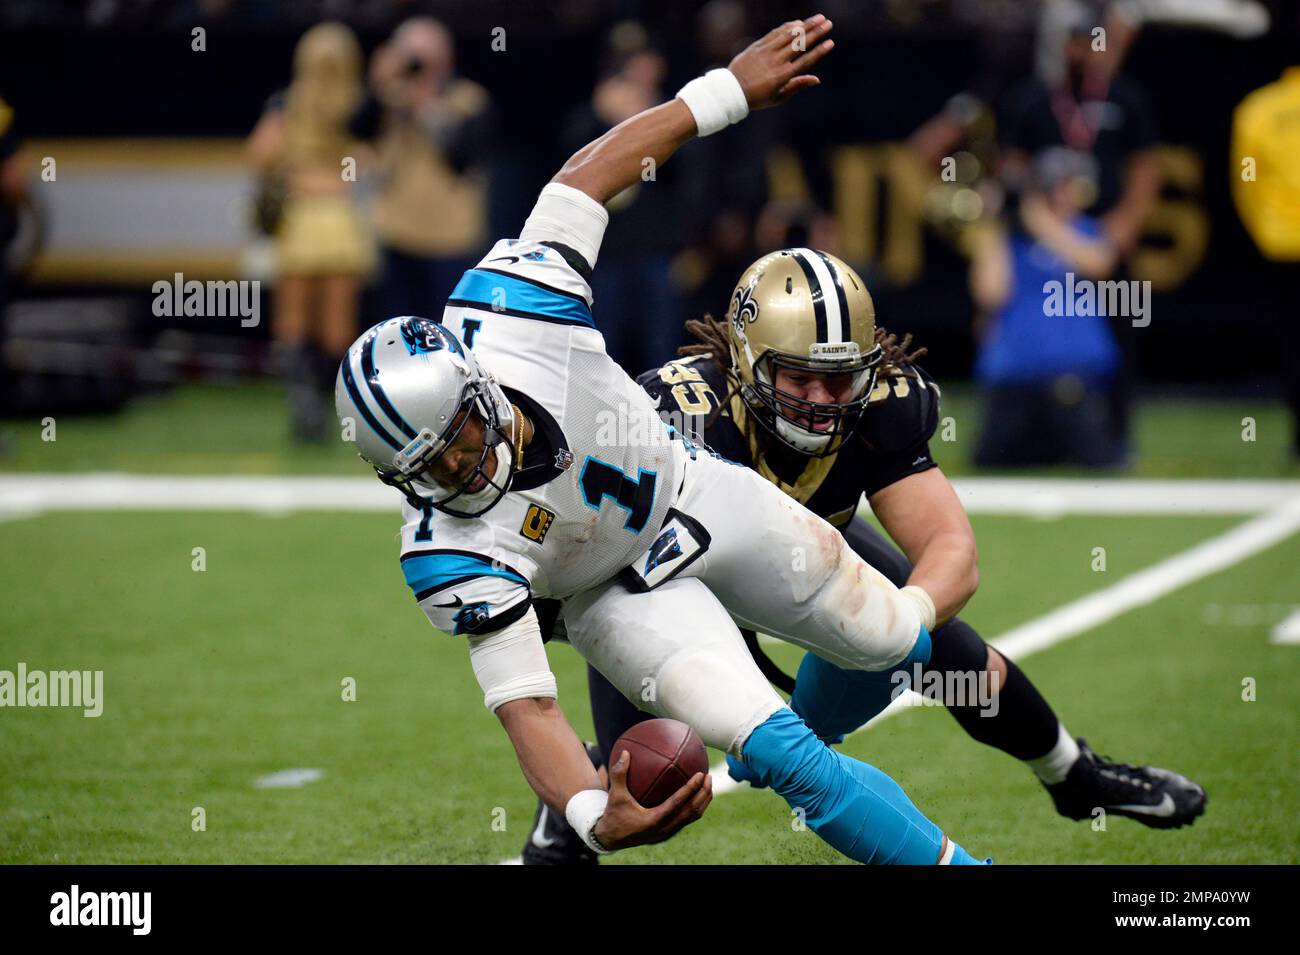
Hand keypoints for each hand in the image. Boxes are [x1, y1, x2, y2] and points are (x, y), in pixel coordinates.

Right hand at [591, 749, 711, 850]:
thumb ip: (619, 774)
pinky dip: (695, 805)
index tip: (701, 774)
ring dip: (703, 800)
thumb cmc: (614, 815)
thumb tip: (624, 752)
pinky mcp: (669, 831)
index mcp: (655, 820)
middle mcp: (665, 828)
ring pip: (693, 816)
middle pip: (692, 811)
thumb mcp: (615, 795)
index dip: (691, 789)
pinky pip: (687, 818)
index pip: (679, 803)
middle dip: (704, 793)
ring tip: (708, 783)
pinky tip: (696, 792)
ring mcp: (669, 831)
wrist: (612, 839)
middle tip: (709, 776)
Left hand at [727, 14, 834, 110]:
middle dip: (816, 32)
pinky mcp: (758, 46)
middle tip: (829, 23)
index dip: (819, 51)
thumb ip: (797, 86)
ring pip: (789, 35)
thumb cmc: (757, 98)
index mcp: (783, 76)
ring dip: (805, 25)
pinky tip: (798, 22)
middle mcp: (776, 62)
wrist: (731, 91)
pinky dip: (787, 27)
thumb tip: (816, 79)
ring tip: (818, 18)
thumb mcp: (778, 97)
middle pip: (800, 44)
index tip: (831, 43)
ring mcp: (766, 52)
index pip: (805, 61)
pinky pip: (775, 33)